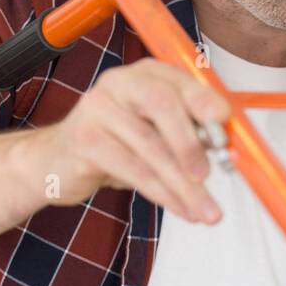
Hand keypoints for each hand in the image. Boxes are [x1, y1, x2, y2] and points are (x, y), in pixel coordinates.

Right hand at [31, 58, 230, 220]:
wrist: (55, 162)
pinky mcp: (85, 141)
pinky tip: (181, 209)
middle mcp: (120, 83)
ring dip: (183, 185)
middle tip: (209, 175)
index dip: (204, 101)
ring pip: (149, 147)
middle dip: (190, 142)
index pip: (180, 80)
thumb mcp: (156, 132)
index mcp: (145, 74)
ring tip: (206, 211)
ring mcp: (98, 109)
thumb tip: (230, 149)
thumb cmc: (116, 144)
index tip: (226, 125)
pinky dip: (162, 194)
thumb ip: (190, 132)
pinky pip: (132, 170)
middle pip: (162, 104)